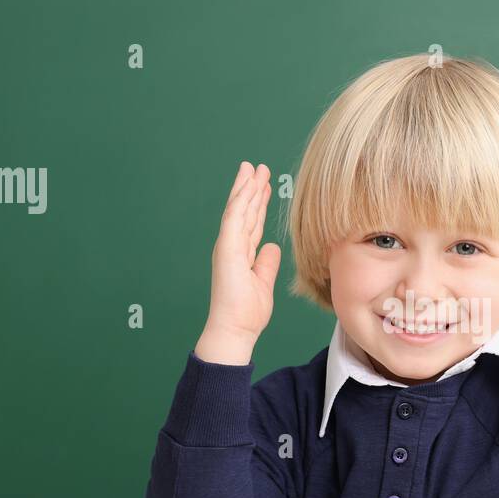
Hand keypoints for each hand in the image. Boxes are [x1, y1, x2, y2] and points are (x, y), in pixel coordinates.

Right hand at [198, 162, 279, 359]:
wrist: (235, 329)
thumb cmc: (246, 313)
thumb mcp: (264, 284)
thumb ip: (266, 263)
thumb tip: (272, 247)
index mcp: (241, 255)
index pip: (251, 223)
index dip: (258, 204)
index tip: (265, 186)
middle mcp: (232, 247)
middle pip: (243, 212)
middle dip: (252, 189)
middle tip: (259, 168)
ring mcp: (227, 247)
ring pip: (237, 210)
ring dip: (245, 188)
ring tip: (253, 168)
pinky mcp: (226, 249)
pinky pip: (234, 219)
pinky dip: (241, 201)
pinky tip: (247, 185)